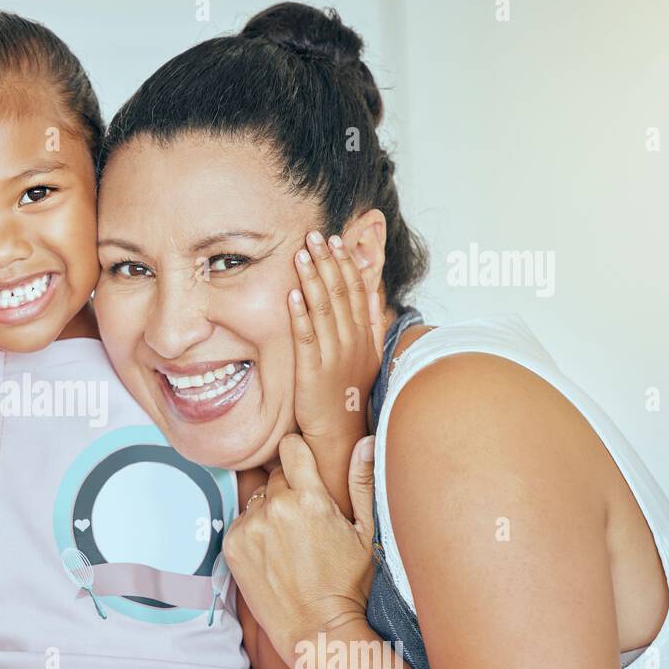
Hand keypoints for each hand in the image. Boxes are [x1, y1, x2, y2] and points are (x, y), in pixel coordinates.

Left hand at [223, 433, 376, 664]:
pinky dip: (254, 531)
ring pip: (256, 500)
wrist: (314, 628)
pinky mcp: (233, 544)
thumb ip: (362, 484)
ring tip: (288, 542)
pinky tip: (272, 554)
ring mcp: (250, 526)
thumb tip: (365, 443)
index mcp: (311, 499)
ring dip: (269, 511)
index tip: (302, 465)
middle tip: (302, 520)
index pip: (291, 448)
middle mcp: (276, 508)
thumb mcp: (366, 534)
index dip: (297, 454)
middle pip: (274, 477)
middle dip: (287, 490)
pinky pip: (242, 522)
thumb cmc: (346, 583)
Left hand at [288, 231, 384, 443]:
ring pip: (323, 310)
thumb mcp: (369, 357)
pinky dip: (299, 315)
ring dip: (312, 279)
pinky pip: (306, 338)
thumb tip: (376, 295)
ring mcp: (333, 356)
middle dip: (327, 262)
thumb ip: (373, 325)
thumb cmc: (350, 394)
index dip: (346, 263)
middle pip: (340, 293)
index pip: (357, 291)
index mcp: (364, 336)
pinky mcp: (312, 372)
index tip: (335, 241)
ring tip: (301, 254)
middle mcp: (351, 342)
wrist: (341, 432)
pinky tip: (292, 295)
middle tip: (314, 236)